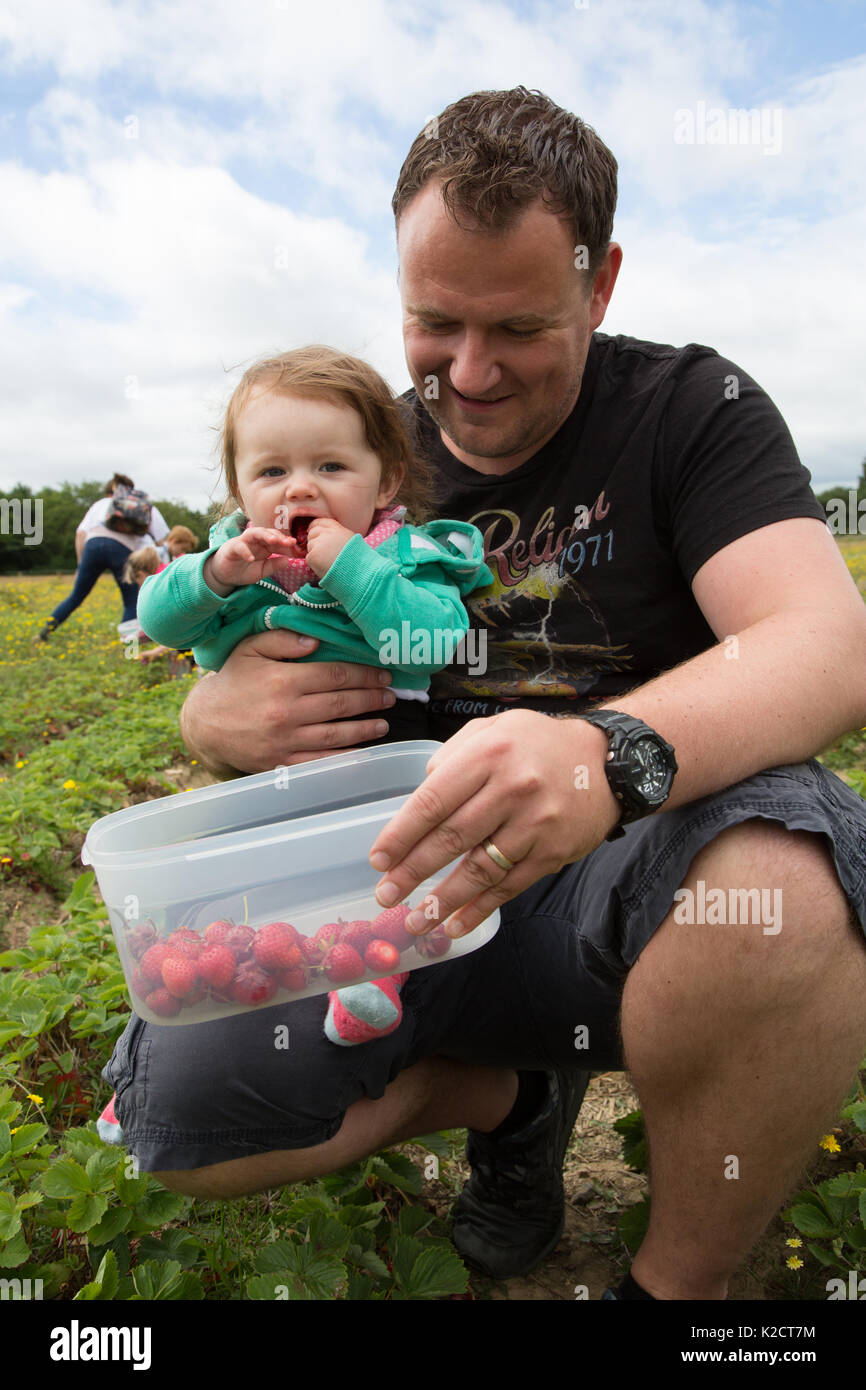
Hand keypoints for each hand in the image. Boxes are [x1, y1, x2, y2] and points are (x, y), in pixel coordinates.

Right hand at [178, 628, 396, 775]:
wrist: (204, 724)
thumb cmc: (232, 681)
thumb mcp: (249, 649)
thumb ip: (283, 638)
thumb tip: (317, 639)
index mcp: (283, 680)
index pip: (336, 675)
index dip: (365, 674)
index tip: (383, 674)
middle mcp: (287, 711)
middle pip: (341, 704)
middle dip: (371, 699)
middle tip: (390, 696)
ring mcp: (285, 740)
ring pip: (337, 734)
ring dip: (365, 728)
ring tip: (383, 723)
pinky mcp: (281, 763)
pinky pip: (321, 762)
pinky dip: (345, 758)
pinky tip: (363, 752)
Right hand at [205, 527, 297, 595]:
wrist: (225, 575)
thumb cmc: (244, 570)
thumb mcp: (263, 570)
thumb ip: (274, 565)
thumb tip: (288, 561)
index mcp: (264, 546)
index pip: (278, 542)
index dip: (288, 544)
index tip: (298, 548)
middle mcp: (255, 541)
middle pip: (268, 533)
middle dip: (280, 537)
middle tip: (290, 542)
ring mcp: (243, 542)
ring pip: (254, 533)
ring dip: (265, 535)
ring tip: (274, 541)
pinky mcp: (232, 548)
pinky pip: (239, 546)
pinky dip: (245, 551)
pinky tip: (251, 558)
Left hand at [304, 518, 355, 577]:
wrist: (357, 574)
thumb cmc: (357, 560)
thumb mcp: (350, 540)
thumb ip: (337, 535)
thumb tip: (326, 534)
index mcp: (338, 529)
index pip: (320, 522)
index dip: (315, 527)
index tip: (314, 532)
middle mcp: (327, 534)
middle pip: (312, 533)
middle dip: (314, 541)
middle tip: (323, 553)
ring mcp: (319, 544)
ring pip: (310, 546)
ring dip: (315, 553)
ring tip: (328, 562)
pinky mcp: (313, 556)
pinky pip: (309, 558)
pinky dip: (314, 564)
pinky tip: (325, 567)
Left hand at [367, 709, 622, 938]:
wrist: (606, 761)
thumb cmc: (538, 744)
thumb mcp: (493, 729)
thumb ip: (452, 757)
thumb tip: (420, 800)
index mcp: (488, 754)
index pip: (432, 801)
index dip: (401, 835)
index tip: (378, 859)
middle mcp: (511, 788)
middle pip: (451, 838)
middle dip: (412, 872)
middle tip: (385, 896)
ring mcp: (535, 823)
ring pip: (480, 869)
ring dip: (443, 900)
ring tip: (416, 921)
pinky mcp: (554, 852)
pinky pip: (510, 886)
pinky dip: (481, 909)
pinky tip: (456, 924)